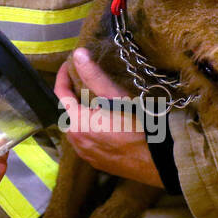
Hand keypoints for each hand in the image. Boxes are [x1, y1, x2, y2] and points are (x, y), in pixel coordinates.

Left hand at [57, 49, 163, 187]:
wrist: (157, 162)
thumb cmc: (139, 128)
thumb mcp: (117, 97)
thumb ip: (94, 76)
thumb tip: (78, 55)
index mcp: (76, 123)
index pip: (60, 94)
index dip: (63, 76)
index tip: (70, 63)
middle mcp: (75, 141)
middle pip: (67, 112)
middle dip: (73, 95)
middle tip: (85, 81)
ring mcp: (85, 154)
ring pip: (76, 128)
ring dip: (82, 113)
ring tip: (97, 102)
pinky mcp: (96, 162)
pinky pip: (86, 141)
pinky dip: (90, 129)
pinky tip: (105, 124)